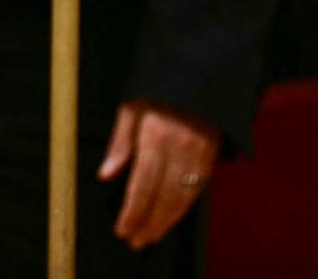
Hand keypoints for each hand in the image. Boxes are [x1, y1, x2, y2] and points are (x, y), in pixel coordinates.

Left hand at [99, 100, 219, 249]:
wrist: (201, 76)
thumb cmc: (158, 91)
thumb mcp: (131, 107)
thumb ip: (120, 142)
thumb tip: (106, 174)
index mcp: (155, 137)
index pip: (142, 184)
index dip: (133, 211)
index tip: (122, 230)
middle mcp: (179, 150)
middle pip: (163, 197)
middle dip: (149, 223)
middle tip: (135, 242)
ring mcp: (198, 156)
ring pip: (182, 199)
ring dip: (166, 222)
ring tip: (150, 237)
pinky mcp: (211, 159)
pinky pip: (197, 191)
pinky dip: (183, 209)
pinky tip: (171, 219)